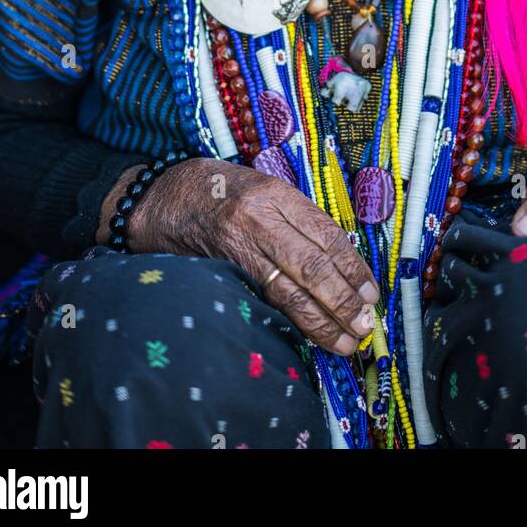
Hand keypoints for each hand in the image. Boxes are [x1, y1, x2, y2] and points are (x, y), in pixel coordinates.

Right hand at [98, 159, 378, 354]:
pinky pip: (262, 300)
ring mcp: (236, 248)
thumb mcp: (259, 186)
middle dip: (343, 301)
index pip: (325, 235)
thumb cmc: (214, 189)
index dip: (352, 268)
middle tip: (364, 324)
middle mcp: (257, 219)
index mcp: (273, 194)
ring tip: (345, 340)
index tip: (371, 291)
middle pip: (311, 267)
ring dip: (321, 321)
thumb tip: (339, 256)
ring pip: (288, 292)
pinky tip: (307, 336)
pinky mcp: (220, 273)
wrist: (155, 200)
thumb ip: (295, 216)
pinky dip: (289, 321)